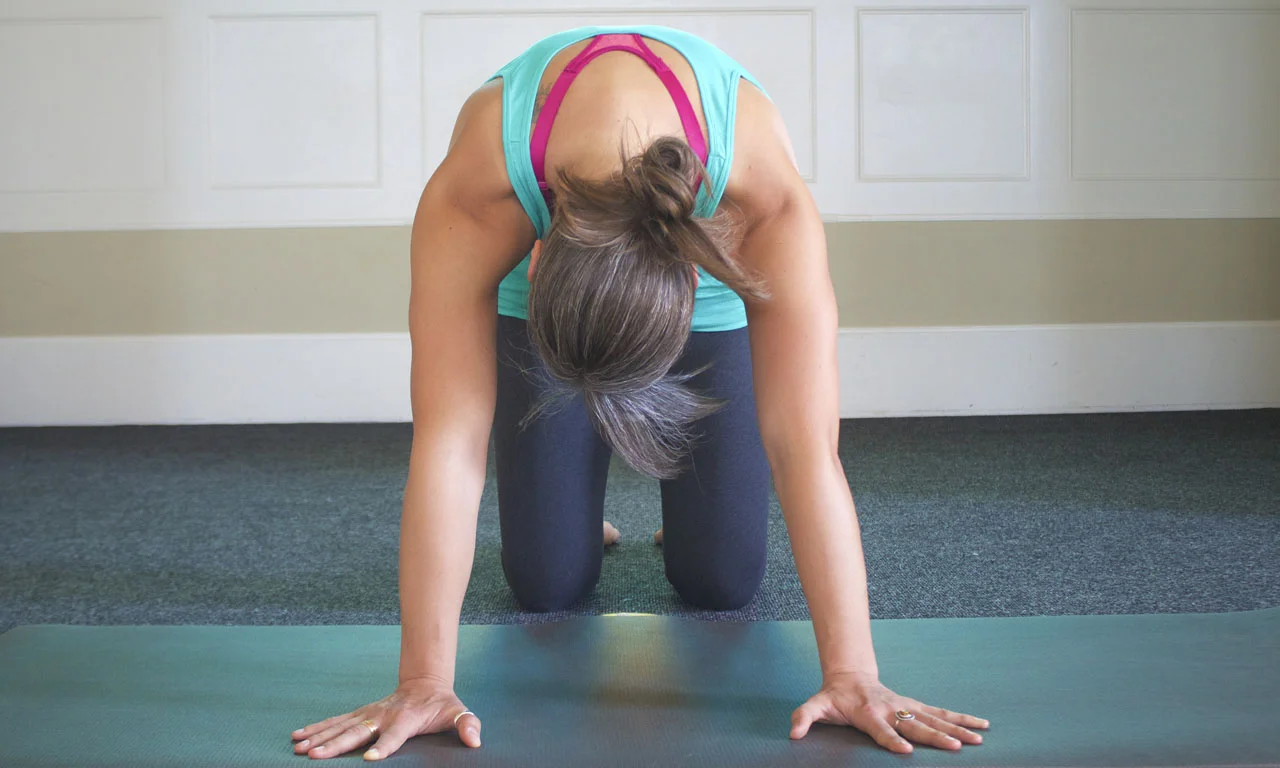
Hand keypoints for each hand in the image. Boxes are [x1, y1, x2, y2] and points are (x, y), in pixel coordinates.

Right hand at [291, 676, 480, 760]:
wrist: (425, 682)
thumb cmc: (441, 704)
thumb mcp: (458, 712)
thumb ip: (467, 724)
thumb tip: (476, 740)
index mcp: (406, 719)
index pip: (394, 735)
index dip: (384, 746)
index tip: (370, 758)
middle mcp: (383, 716)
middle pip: (358, 731)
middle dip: (336, 744)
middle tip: (315, 755)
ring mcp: (369, 713)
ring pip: (340, 726)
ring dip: (319, 737)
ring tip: (299, 748)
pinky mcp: (361, 713)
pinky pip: (336, 721)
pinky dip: (317, 728)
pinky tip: (298, 736)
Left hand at [790, 672, 988, 753]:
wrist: (850, 676)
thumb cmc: (834, 697)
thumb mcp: (815, 705)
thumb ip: (804, 717)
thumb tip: (793, 734)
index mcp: (869, 714)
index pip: (882, 731)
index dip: (892, 740)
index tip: (907, 750)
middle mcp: (892, 710)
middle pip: (916, 725)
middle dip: (936, 736)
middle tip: (955, 747)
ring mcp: (906, 707)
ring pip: (935, 718)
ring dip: (957, 728)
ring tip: (978, 739)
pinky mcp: (915, 706)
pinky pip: (941, 713)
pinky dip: (961, 719)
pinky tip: (981, 727)